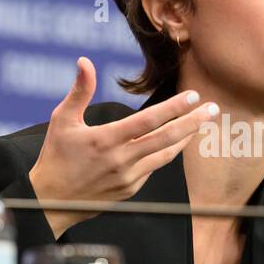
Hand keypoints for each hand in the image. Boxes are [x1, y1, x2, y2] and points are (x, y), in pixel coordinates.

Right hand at [27, 57, 217, 238]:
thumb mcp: (62, 120)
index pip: (148, 120)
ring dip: (185, 138)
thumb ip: (79, 91)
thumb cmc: (55, 156)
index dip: (174, 108)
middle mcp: (121, 159)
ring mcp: (128, 177)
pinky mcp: (130, 189)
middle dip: (193, 122)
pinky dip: (166, 153)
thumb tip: (84, 62)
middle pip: (166, 139)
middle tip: (213, 109)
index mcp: (105, 139)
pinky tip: (175, 142)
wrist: (50, 200)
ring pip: (165, 155)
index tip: (193, 97)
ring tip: (200, 124)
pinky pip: (153, 168)